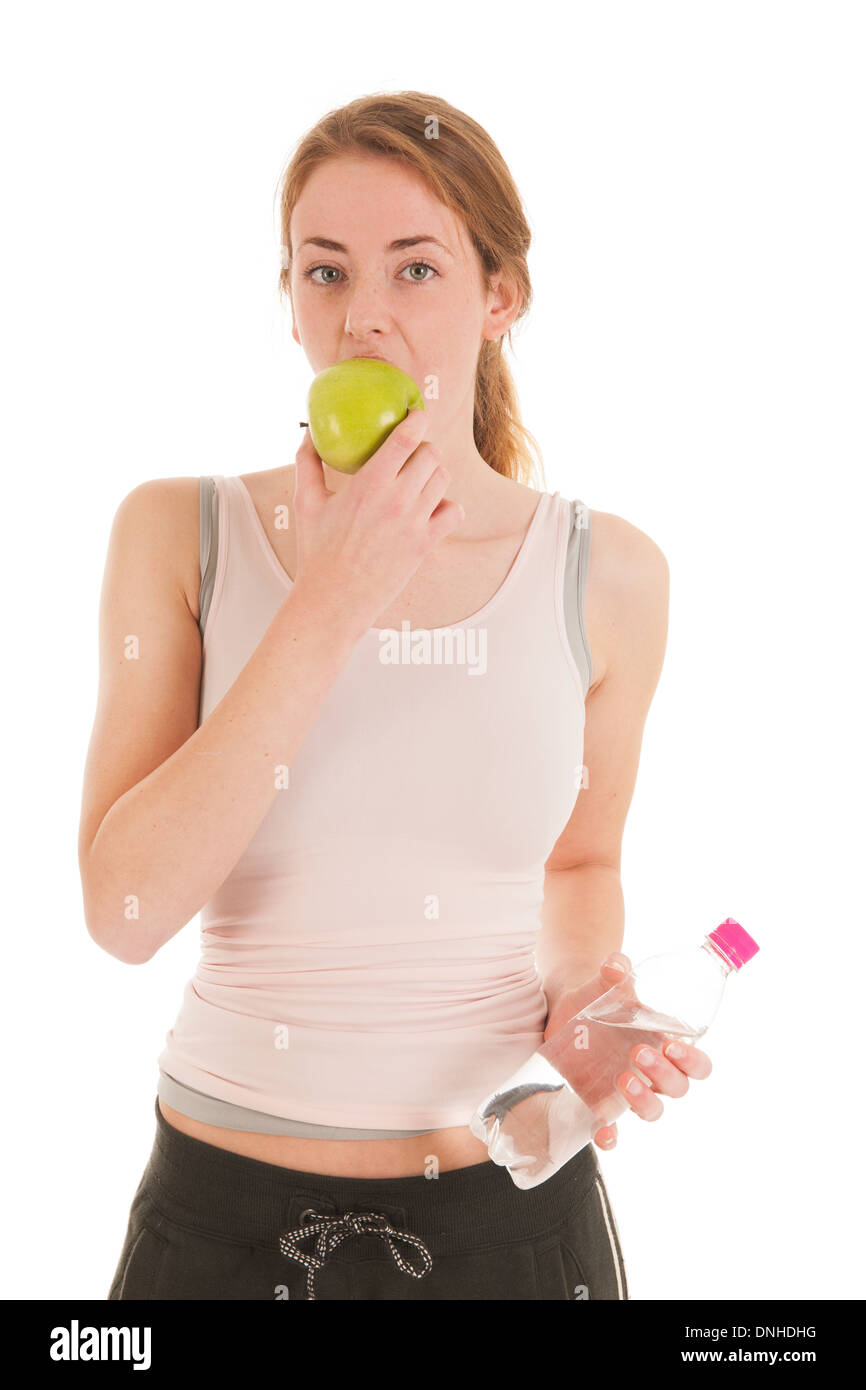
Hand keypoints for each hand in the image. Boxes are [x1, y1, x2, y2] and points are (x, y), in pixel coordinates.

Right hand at [292, 410, 464, 634]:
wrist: (334, 599)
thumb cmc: (317, 552)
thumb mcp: (305, 503)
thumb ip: (307, 463)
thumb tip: (308, 434)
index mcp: (368, 485)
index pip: (406, 439)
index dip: (417, 419)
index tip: (415, 414)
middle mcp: (397, 501)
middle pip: (431, 455)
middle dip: (424, 448)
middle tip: (413, 454)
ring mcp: (415, 523)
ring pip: (443, 480)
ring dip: (434, 474)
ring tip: (419, 480)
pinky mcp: (425, 545)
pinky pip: (453, 512)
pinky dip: (447, 506)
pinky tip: (430, 508)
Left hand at [542, 952, 712, 1151]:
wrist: (567, 1008)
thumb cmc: (601, 996)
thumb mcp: (607, 982)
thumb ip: (614, 971)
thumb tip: (617, 964)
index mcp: (665, 1045)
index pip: (698, 1065)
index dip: (693, 1062)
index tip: (674, 1046)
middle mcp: (653, 1073)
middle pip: (677, 1088)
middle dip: (664, 1075)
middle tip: (639, 1053)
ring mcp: (628, 1090)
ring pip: (652, 1109)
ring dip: (643, 1100)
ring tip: (622, 1080)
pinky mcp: (600, 1101)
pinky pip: (613, 1130)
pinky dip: (610, 1137)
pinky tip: (603, 1134)